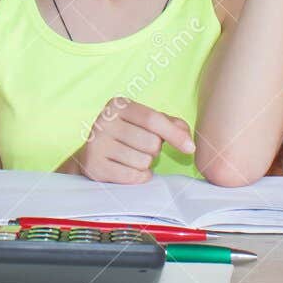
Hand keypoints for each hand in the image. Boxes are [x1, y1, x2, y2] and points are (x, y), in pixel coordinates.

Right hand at [68, 99, 195, 184]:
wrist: (92, 154)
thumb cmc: (127, 135)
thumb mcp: (146, 123)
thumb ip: (171, 125)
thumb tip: (188, 141)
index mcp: (118, 105)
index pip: (153, 119)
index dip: (174, 135)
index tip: (190, 148)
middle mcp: (104, 121)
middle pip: (151, 143)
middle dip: (155, 151)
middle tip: (142, 148)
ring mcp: (96, 143)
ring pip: (142, 161)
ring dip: (145, 164)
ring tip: (132, 158)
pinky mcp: (94, 166)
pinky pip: (132, 176)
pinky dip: (138, 177)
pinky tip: (129, 170)